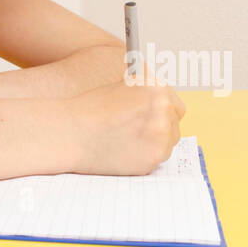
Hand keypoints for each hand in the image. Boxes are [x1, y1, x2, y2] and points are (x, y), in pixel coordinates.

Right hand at [67, 82, 185, 174]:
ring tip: (129, 141)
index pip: (175, 105)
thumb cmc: (91, 110)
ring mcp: (161, 135)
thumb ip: (146, 95)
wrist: (72, 133)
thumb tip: (161, 102)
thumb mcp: (122, 88)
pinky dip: (146, 157)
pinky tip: (127, 151)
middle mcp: (164, 109)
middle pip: (175, 124)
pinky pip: (159, 159)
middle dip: (161, 128)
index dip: (164, 112)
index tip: (156, 118)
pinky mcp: (154, 157)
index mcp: (156, 87)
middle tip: (142, 133)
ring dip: (155, 143)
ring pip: (169, 143)